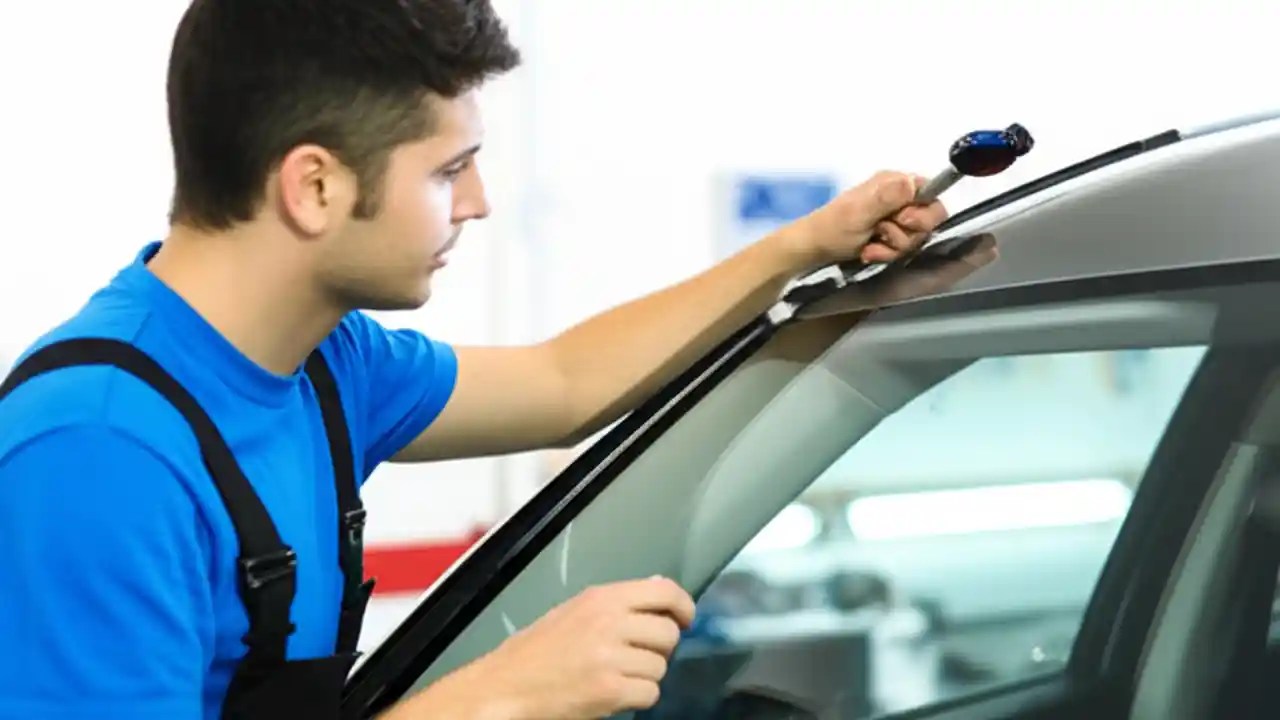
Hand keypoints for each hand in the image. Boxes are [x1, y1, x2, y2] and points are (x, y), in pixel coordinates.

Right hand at [470, 576, 696, 718]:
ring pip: (661, 666)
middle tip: (639, 656)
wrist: (506, 686)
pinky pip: (650, 693)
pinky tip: (616, 694)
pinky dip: (638, 698)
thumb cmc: (537, 650)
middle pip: (669, 633)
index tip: (685, 620)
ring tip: (619, 676)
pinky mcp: (610, 690)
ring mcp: (611, 657)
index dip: (683, 607)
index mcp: (601, 598)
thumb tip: (661, 589)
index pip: (665, 591)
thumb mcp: (576, 611)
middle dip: (660, 649)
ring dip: (646, 676)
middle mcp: (610, 622)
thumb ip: (618, 603)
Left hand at [783, 171, 949, 268]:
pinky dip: (885, 254)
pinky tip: (869, 252)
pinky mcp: (889, 236)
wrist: (813, 248)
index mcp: (893, 183)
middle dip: (907, 234)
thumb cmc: (834, 227)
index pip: (932, 193)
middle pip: (928, 219)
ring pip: (915, 237)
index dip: (925, 212)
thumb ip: (887, 197)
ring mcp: (893, 217)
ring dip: (892, 247)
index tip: (905, 221)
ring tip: (870, 246)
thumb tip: (911, 181)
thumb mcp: (860, 211)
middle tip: (883, 233)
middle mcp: (898, 197)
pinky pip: (901, 249)